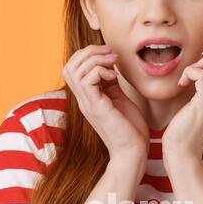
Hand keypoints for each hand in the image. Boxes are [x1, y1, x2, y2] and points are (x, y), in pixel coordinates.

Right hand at [61, 44, 148, 163]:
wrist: (133, 151)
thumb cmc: (130, 128)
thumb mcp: (118, 98)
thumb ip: (110, 82)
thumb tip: (109, 63)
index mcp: (87, 97)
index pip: (72, 68)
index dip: (87, 55)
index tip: (109, 55)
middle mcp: (83, 100)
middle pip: (69, 66)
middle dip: (89, 52)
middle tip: (110, 54)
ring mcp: (88, 104)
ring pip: (75, 70)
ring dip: (95, 59)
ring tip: (113, 63)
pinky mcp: (97, 107)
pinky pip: (87, 79)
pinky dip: (100, 70)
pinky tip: (114, 77)